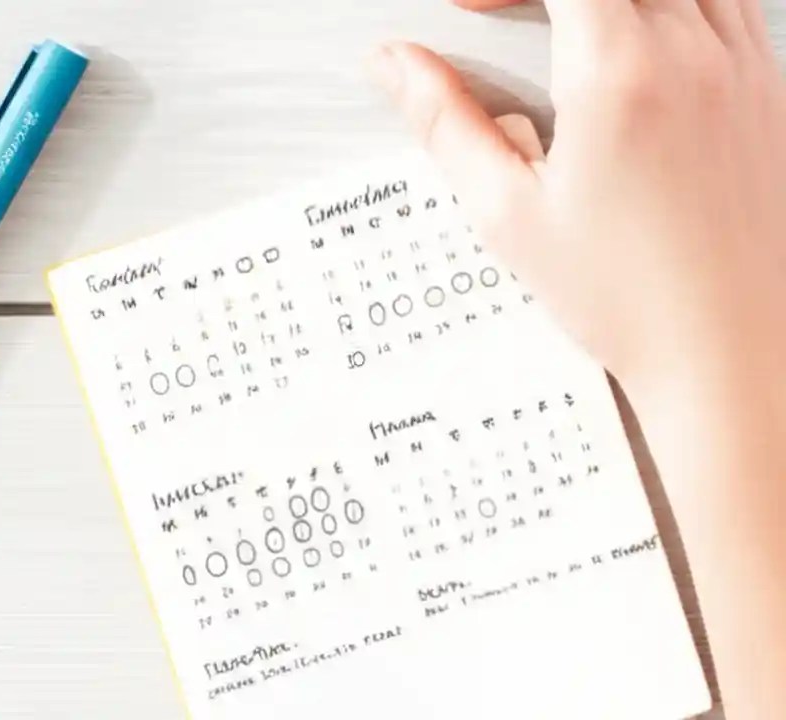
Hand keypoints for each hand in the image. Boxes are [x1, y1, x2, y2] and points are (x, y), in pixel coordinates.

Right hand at [367, 0, 785, 395]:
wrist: (730, 347)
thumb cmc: (626, 296)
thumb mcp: (506, 212)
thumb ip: (443, 122)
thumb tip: (393, 63)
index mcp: (618, 73)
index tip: (467, 7)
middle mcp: (690, 50)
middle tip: (505, 13)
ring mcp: (740, 61)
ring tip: (568, 26)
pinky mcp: (768, 82)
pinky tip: (636, 45)